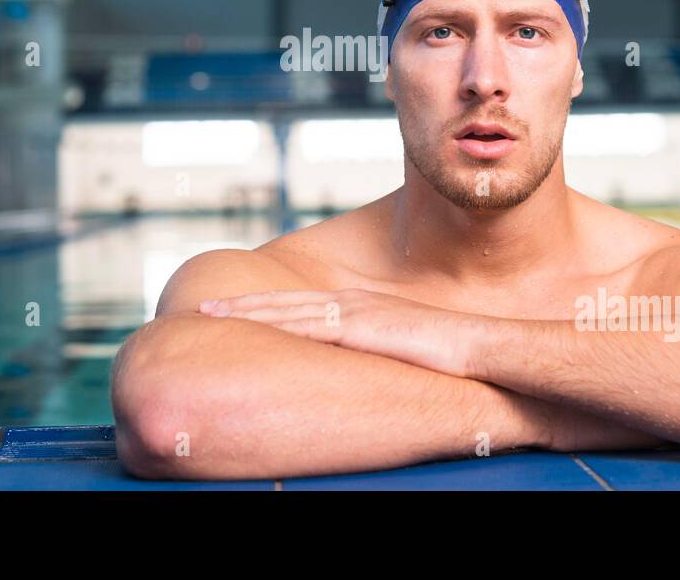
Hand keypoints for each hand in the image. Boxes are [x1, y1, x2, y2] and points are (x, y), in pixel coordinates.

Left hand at [199, 288, 486, 377]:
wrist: (477, 346)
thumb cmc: (446, 356)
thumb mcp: (400, 353)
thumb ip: (374, 357)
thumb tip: (356, 378)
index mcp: (356, 309)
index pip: (298, 305)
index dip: (262, 306)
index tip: (230, 309)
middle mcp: (349, 303)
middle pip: (282, 302)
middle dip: (241, 304)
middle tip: (202, 307)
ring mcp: (352, 313)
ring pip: (285, 310)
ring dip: (245, 312)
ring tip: (210, 316)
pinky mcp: (359, 327)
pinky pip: (307, 326)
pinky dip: (274, 325)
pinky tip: (250, 329)